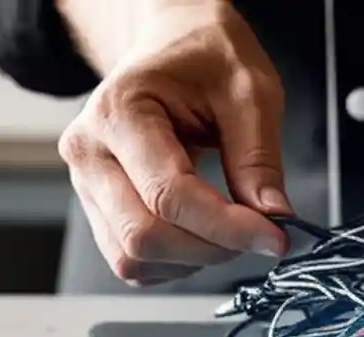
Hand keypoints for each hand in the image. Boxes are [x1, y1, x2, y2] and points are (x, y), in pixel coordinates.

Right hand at [56, 0, 290, 285]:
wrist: (173, 47)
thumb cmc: (206, 59)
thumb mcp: (250, 92)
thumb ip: (259, 159)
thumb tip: (273, 218)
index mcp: (119, 112)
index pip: (170, 195)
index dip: (228, 228)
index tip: (276, 237)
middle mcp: (89, 151)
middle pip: (144, 235)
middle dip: (213, 247)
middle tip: (260, 233)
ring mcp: (87, 183)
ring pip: (133, 258)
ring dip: (194, 259)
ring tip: (231, 228)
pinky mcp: (98, 208)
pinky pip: (131, 261)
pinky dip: (175, 262)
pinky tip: (203, 233)